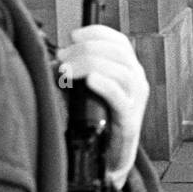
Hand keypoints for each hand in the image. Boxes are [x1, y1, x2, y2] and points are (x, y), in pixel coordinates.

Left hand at [57, 25, 149, 188]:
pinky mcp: (129, 121)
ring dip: (91, 64)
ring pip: (122, 71)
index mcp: (129, 70)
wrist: (108, 158)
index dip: (97, 33)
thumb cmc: (97, 122)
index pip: (119, 42)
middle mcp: (136, 81)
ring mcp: (135, 101)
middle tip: (62, 58)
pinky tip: (90, 80)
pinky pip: (121, 98)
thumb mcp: (87, 90)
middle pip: (119, 52)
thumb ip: (76, 73)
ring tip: (67, 71)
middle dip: (87, 49)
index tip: (73, 35)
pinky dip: (105, 85)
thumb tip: (55, 58)